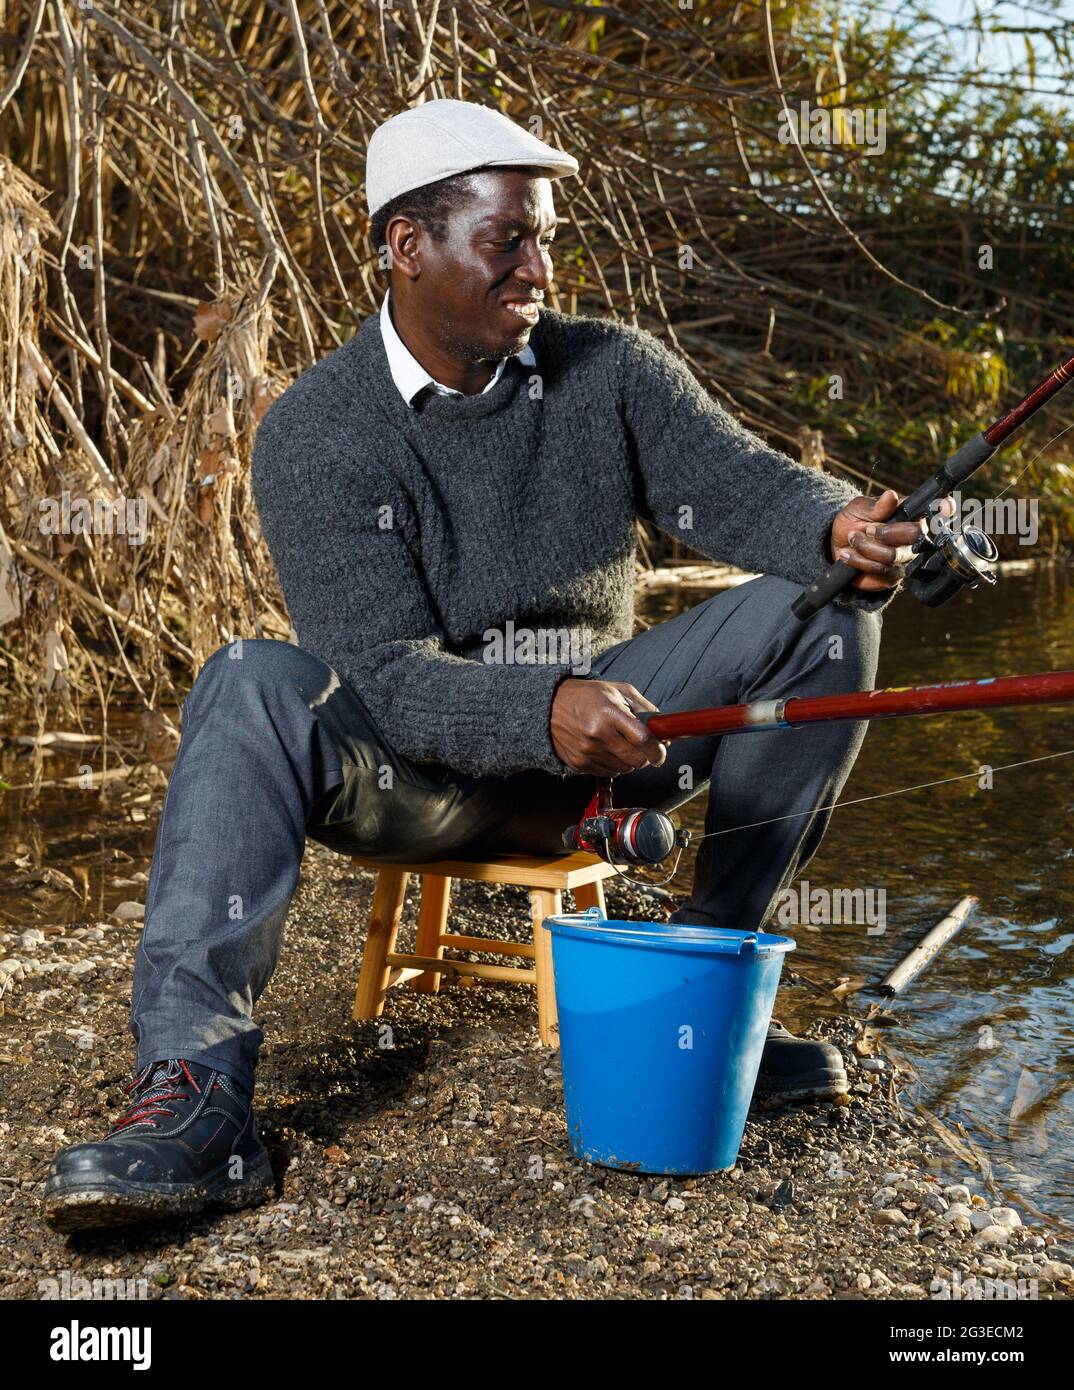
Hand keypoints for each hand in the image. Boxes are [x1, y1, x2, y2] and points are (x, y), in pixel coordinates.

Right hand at [551, 678, 668, 775]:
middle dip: (645, 757)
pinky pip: (608, 773)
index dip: (658, 750)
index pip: (643, 740)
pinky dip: (613, 765)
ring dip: (628, 761)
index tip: (661, 752)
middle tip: (643, 749)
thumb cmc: (587, 696)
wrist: (550, 705)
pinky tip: (606, 750)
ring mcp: (587, 752)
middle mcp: (598, 735)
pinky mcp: (579, 764)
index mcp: (610, 713)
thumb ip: (645, 709)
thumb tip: (664, 730)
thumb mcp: (619, 691)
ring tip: (619, 744)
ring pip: (624, 769)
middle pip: (636, 760)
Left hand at [830, 489, 954, 590]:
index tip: (945, 507)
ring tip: (853, 540)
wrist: (837, 546)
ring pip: (892, 555)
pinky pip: (881, 570)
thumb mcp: (859, 508)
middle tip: (866, 529)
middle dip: (885, 532)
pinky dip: (859, 561)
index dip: (946, 508)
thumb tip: (890, 496)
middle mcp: (915, 537)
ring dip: (865, 547)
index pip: (939, 510)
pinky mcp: (894, 576)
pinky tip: (849, 555)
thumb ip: (875, 505)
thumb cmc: (853, 521)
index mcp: (911, 513)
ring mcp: (906, 558)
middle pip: (916, 535)